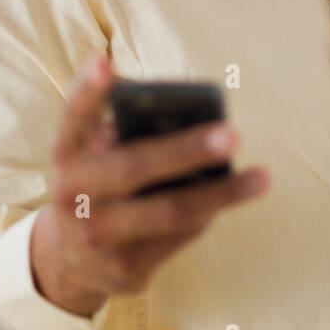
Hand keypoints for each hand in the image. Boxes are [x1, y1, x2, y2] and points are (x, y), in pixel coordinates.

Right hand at [30, 53, 269, 316]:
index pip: (74, 118)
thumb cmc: (98, 186)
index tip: (103, 62)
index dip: (87, 92)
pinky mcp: (124, 268)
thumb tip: (185, 111)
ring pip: (170, 211)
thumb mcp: (93, 156)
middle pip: (134, 167)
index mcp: (67, 155)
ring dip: (222, 193)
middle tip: (232, 134)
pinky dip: (209, 213)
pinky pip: (179, 237)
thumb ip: (123, 130)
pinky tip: (233, 196)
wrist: (68, 261)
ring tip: (262, 177)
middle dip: (186, 150)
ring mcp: (97, 236)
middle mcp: (73, 196)